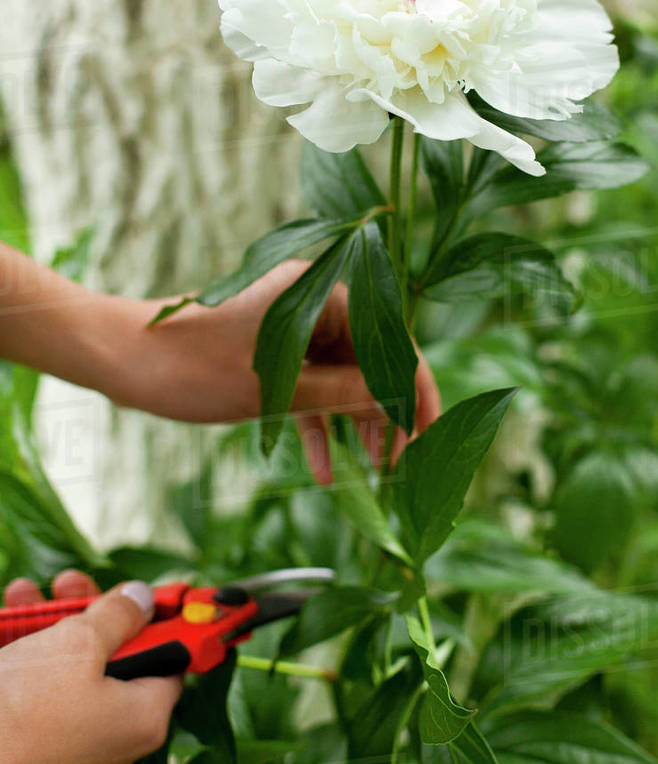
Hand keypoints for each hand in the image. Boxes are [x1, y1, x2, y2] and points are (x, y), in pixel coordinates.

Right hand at [0, 573, 180, 763]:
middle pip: (117, 660)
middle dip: (91, 614)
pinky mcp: (37, 753)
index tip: (146, 592)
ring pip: (74, 674)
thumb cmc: (29, 708)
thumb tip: (143, 598)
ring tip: (31, 593)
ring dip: (53, 627)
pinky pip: (45, 697)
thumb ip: (119, 615)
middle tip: (70, 585)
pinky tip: (14, 618)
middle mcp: (115, 742)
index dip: (159, 620)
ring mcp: (75, 751)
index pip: (170, 661)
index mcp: (144, 720)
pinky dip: (32, 658)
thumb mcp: (81, 643)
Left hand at [104, 260, 441, 482]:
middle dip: (386, 413)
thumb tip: (400, 407)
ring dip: (356, 424)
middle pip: (371, 359)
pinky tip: (326, 470)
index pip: (391, 339)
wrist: (120, 358)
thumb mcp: (276, 390)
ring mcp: (292, 325)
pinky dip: (318, 423)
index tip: (430, 435)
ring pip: (342, 376)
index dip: (416, 390)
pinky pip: (308, 386)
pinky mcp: (271, 349)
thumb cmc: (193, 366)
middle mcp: (313, 301)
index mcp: (323, 291)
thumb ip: (344, 396)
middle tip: (399, 464)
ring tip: (373, 472)